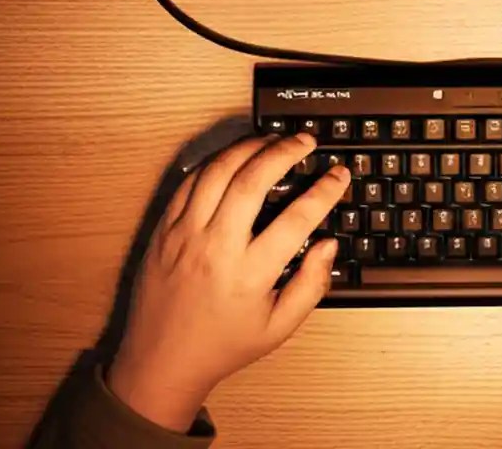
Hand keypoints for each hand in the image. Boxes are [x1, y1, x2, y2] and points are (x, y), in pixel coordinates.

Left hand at [107, 133, 347, 431]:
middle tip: (306, 141)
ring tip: (274, 139)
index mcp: (249, 274)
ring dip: (249, 147)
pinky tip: (237, 157)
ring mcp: (185, 234)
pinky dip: (216, 162)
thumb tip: (327, 245)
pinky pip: (190, 182)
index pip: (297, 218)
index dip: (325, 190)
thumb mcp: (279, 328)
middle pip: (252, 180)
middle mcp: (216, 247)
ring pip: (217, 172)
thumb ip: (311, 286)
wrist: (161, 361)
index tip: (339, 175)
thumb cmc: (223, 345)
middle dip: (285, 152)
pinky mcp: (164, 229)